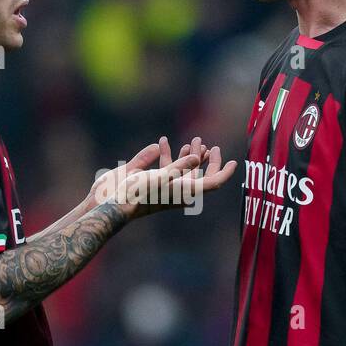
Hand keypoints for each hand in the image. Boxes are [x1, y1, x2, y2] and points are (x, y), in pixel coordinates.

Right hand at [92, 136, 236, 219]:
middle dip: (207, 160)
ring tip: (192, 141)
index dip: (225, 173)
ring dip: (189, 156)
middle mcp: (178, 190)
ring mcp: (166, 187)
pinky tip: (163, 143)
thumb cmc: (136, 194)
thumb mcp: (160, 177)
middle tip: (210, 146)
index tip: (234, 162)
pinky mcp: (153, 183)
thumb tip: (198, 156)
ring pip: (184, 172)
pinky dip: (168, 155)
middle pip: (201, 176)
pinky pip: (166, 168)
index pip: (213, 183)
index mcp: (184, 191)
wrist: (112, 204)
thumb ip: (180, 166)